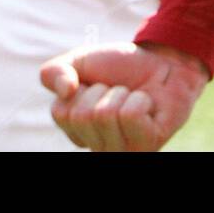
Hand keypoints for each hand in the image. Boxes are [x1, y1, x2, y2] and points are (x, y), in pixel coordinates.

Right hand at [40, 42, 208, 150]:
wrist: (160, 61)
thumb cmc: (118, 67)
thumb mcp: (78, 62)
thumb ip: (53, 72)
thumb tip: (65, 91)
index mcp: (78, 133)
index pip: (61, 113)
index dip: (79, 88)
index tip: (95, 86)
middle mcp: (98, 148)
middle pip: (83, 116)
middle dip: (102, 91)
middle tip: (118, 90)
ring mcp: (123, 151)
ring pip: (106, 115)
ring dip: (122, 93)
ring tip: (133, 97)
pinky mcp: (148, 146)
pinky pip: (131, 114)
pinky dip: (140, 99)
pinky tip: (148, 105)